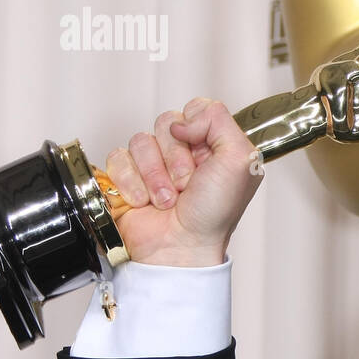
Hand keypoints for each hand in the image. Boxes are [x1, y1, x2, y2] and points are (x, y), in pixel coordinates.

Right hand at [105, 97, 263, 266]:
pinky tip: (144, 201)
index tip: (203, 158)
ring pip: (140, 141)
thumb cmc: (214, 214)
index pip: (195, 109)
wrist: (181, 249)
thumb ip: (221, 120)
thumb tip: (186, 118)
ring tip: (167, 199)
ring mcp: (153, 165)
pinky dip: (131, 183)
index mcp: (214, 146)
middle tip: (186, 185)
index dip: (195, 130)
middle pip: (165, 123)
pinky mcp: (126, 177)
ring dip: (155, 175)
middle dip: (176, 159)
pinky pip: (117, 158)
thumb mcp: (240, 160)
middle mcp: (185, 153)